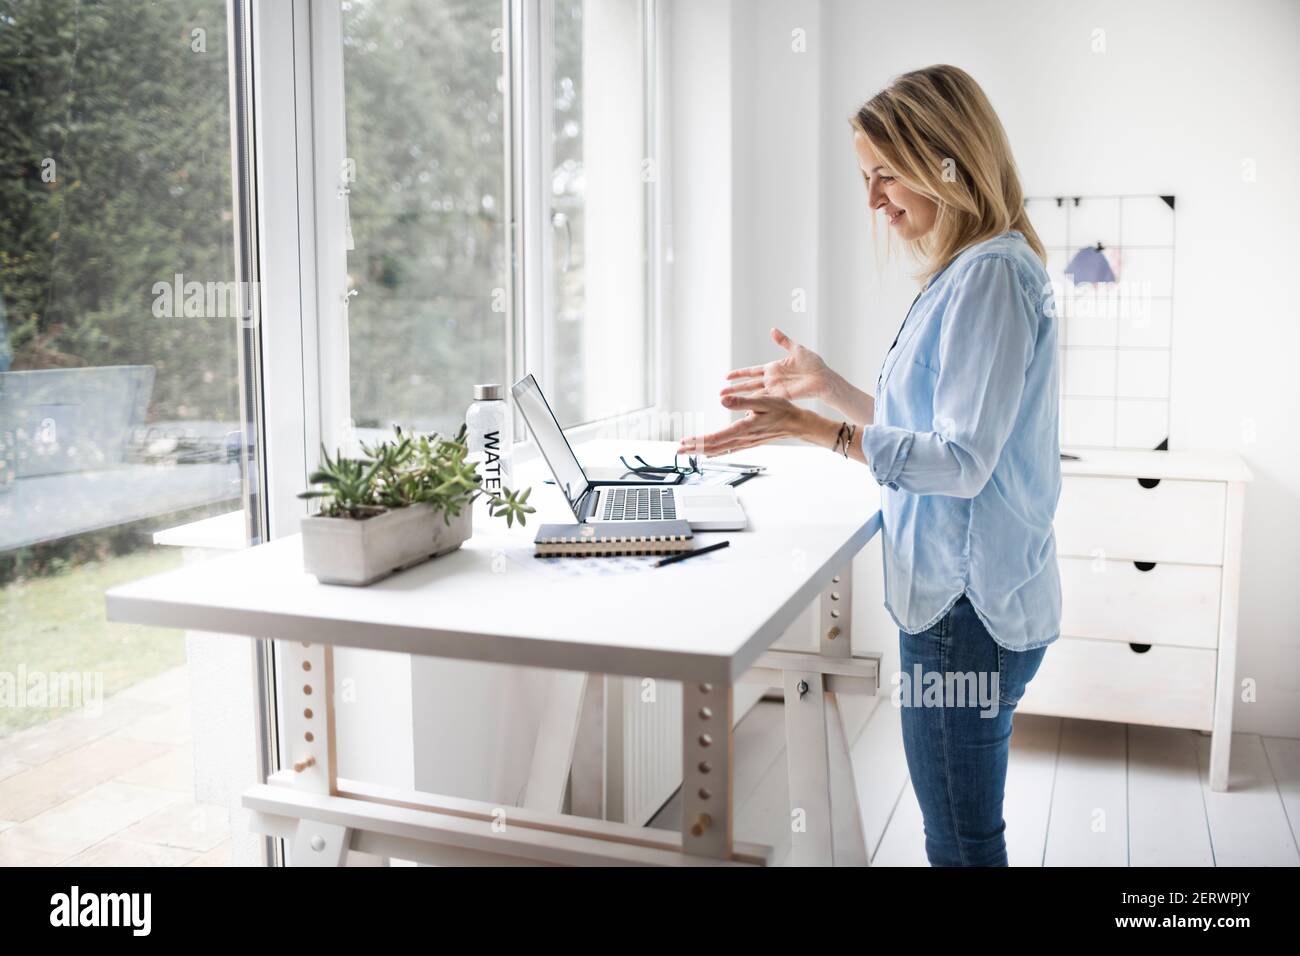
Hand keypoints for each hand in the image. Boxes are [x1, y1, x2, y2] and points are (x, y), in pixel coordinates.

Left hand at [677, 395, 809, 456]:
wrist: (796, 423)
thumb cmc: (782, 411)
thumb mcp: (763, 400)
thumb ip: (742, 401)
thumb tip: (723, 400)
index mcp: (744, 429)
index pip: (717, 438)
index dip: (699, 441)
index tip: (686, 441)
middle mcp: (743, 439)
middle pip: (714, 447)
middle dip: (695, 449)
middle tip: (679, 450)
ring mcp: (745, 442)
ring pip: (720, 450)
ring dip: (703, 451)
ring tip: (689, 451)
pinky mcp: (748, 442)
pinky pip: (728, 449)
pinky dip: (716, 451)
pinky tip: (710, 452)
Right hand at [720, 327, 831, 402]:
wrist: (824, 378)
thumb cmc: (814, 364)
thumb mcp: (797, 349)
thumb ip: (783, 341)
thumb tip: (772, 330)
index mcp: (773, 368)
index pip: (751, 371)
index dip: (739, 374)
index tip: (726, 376)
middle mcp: (772, 379)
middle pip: (748, 385)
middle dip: (734, 389)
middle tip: (719, 394)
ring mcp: (776, 389)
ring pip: (754, 394)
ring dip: (741, 398)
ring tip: (727, 402)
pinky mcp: (782, 397)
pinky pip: (766, 400)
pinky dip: (756, 404)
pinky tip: (745, 409)